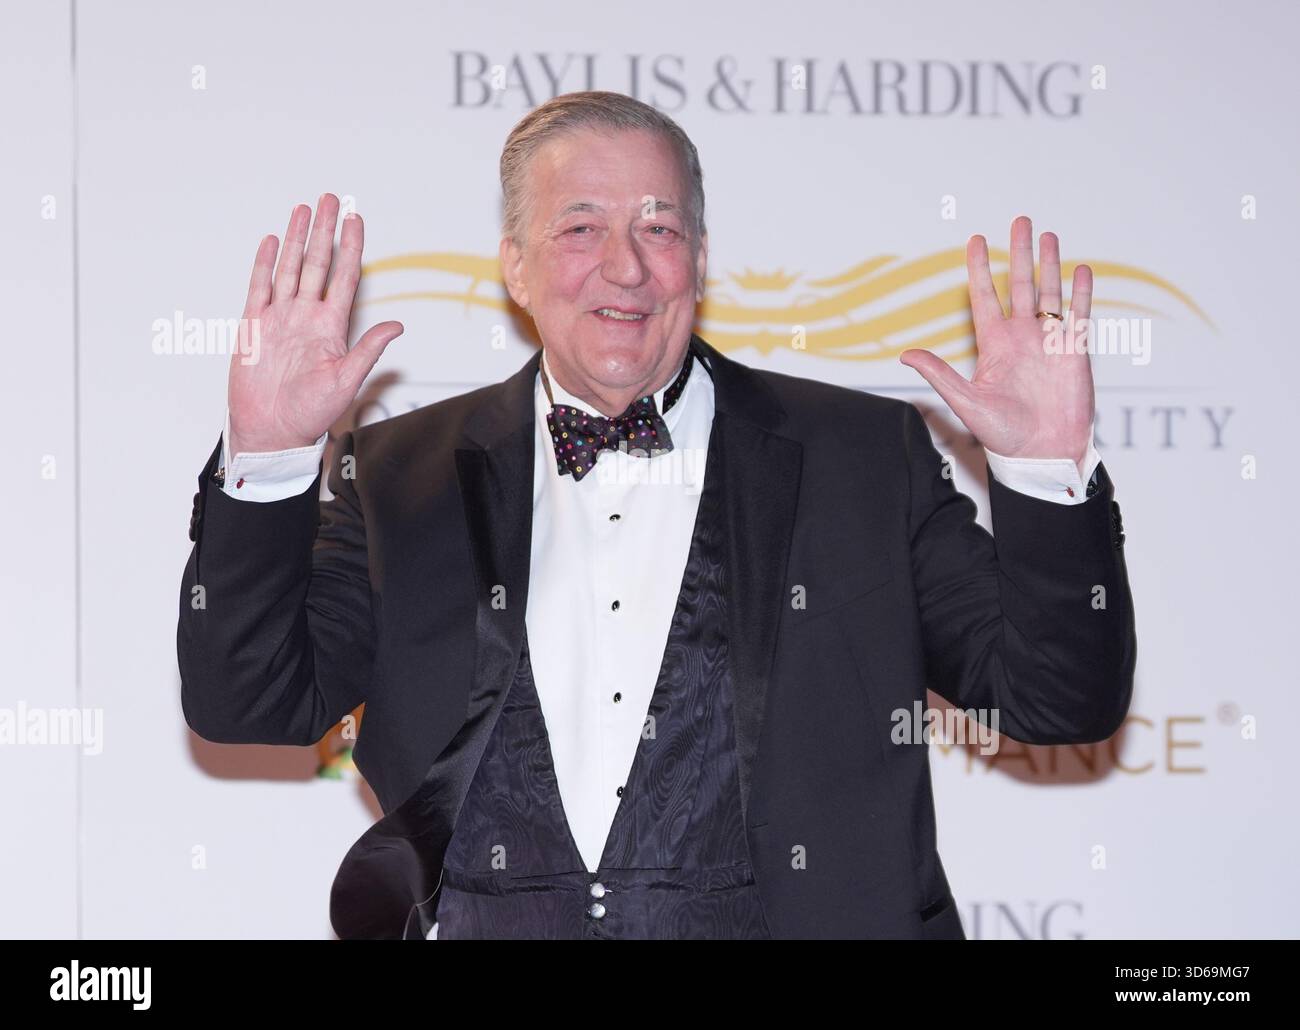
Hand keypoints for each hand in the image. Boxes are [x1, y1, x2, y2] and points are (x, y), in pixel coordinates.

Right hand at [227, 193, 403, 454]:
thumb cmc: (310, 414)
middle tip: (331, 200)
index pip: (344, 278)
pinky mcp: (254, 326)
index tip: (357, 221)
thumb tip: (398, 327)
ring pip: (290, 269)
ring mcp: (280, 319)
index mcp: (331, 328)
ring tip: (303, 210)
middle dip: (324, 231)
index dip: (351, 248)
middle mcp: (307, 318)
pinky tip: (273, 242)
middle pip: (317, 263)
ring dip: (297, 239)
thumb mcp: (347, 381)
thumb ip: (369, 349)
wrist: (271, 431)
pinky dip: (266, 264)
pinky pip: (260, 288)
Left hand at [899, 215, 1093, 469]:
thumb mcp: (965, 401)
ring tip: (1047, 235)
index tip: (975, 239)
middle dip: (1020, 252)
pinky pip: (1079, 315)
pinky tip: (1082, 270)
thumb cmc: (1002, 434)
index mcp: (993, 345)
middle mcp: (1021, 337)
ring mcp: (1048, 341)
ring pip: (1050, 292)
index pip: (984, 297)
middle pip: (1020, 284)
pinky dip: (1081, 292)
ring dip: (1049, 264)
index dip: (980, 269)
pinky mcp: (1074, 351)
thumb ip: (939, 374)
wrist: (1041, 453)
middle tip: (1019, 220)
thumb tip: (905, 354)